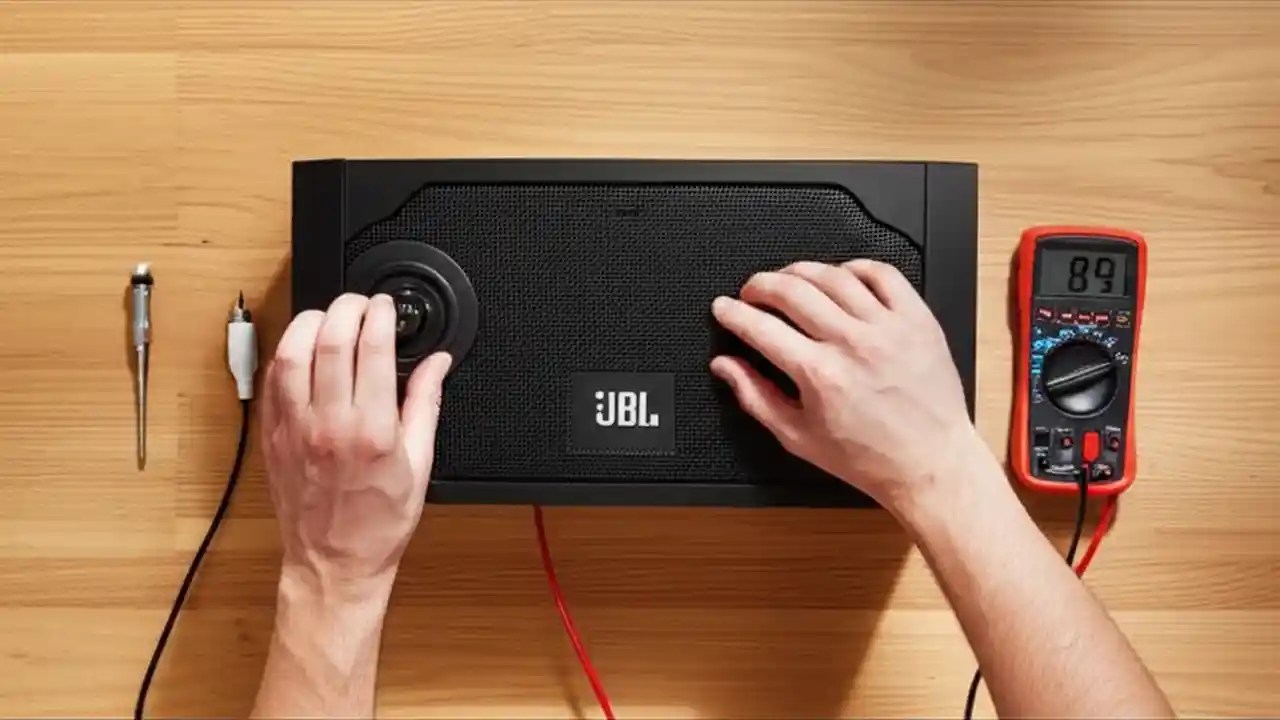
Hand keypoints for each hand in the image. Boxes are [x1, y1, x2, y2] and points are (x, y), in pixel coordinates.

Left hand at [262, 293, 450, 594]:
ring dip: (309, 323)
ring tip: (328, 319)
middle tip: (360, 305)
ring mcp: (294, 428)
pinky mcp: (272, 437)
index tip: (386, 307)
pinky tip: (303, 350)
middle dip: (346, 308)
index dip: (380, 315)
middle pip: (329, 339)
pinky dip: (286, 354)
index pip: (372, 348)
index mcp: (372, 430)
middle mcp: (329, 424)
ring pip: (290, 352)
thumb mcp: (420, 463)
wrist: (334, 563)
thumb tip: (436, 364)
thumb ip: (426, 404)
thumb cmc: (378, 523)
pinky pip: (272, 381)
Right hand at [710, 260, 981, 513]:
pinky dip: (855, 267)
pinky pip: (882, 274)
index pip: (761, 327)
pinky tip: (840, 276)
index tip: (724, 307)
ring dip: (800, 271)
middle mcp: (853, 344)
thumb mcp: (798, 437)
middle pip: (792, 290)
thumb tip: (725, 367)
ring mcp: (888, 327)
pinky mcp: (916, 319)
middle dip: (760, 285)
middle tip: (751, 291)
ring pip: (833, 275)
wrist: (930, 462)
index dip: (733, 313)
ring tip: (788, 279)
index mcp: (820, 375)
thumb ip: (755, 397)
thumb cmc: (870, 457)